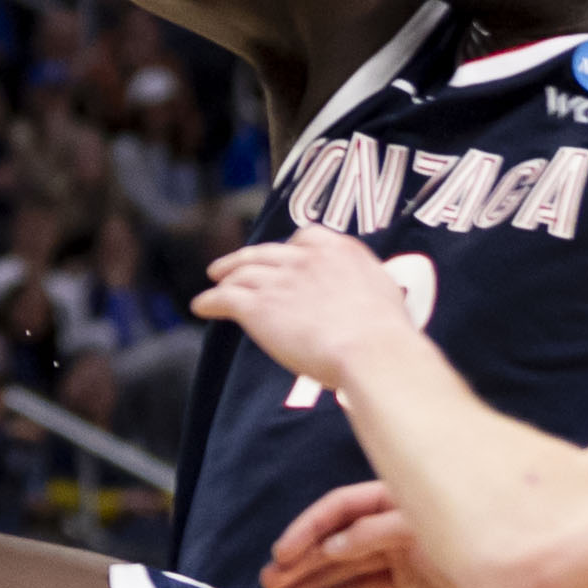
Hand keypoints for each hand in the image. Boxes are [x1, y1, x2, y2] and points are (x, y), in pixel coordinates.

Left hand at [192, 228, 422, 390]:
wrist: (369, 350)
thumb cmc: (387, 334)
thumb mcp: (385, 292)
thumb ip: (366, 286)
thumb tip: (369, 296)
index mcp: (338, 250)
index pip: (307, 237)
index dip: (291, 248)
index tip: (285, 256)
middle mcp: (305, 258)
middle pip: (267, 252)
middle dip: (247, 257)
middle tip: (232, 265)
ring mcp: (278, 280)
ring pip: (243, 272)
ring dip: (226, 275)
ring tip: (215, 281)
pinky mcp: (258, 306)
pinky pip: (225, 298)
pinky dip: (210, 301)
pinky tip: (201, 306)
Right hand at [261, 483, 502, 587]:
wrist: (541, 587)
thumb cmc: (493, 542)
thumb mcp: (432, 532)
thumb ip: (383, 534)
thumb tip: (335, 545)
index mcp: (402, 497)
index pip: (343, 508)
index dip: (310, 529)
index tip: (283, 554)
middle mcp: (399, 519)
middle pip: (339, 537)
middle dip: (303, 561)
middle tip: (268, 585)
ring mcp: (405, 550)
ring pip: (348, 565)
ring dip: (314, 581)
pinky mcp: (413, 579)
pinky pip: (367, 587)